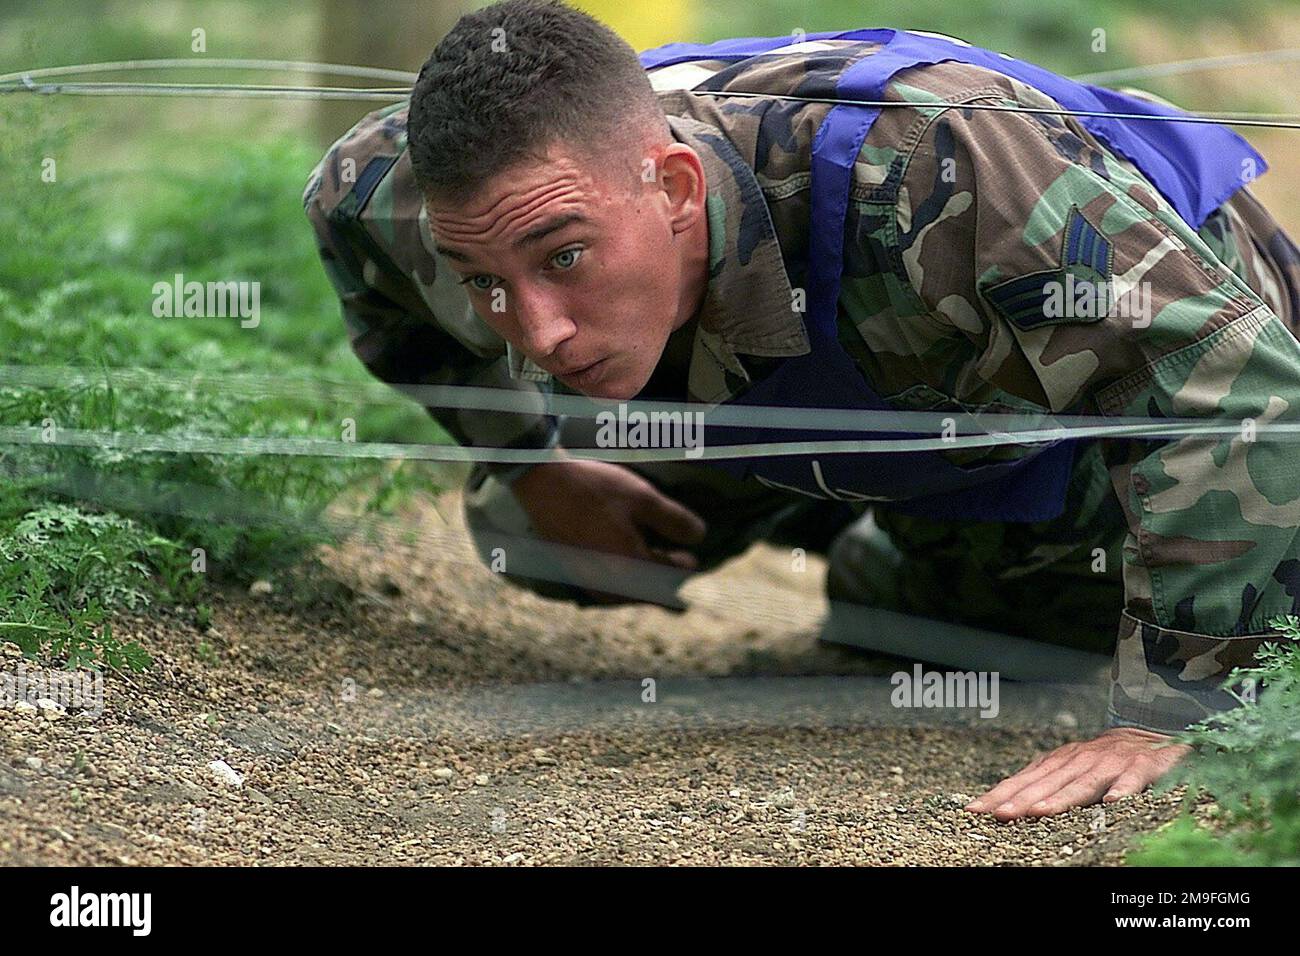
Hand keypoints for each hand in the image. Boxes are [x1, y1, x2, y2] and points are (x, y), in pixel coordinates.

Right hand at [510, 457, 707, 604]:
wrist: (543, 484)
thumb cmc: (595, 489)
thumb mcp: (643, 498)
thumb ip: (675, 520)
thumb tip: (700, 537)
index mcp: (632, 567)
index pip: (670, 576)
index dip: (684, 566)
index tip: (692, 559)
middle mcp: (610, 584)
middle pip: (648, 592)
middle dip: (665, 583)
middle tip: (676, 571)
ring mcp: (589, 582)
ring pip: (626, 594)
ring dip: (643, 585)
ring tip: (652, 569)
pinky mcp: (574, 575)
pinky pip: (606, 590)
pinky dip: (621, 582)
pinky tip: (623, 567)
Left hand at [964, 727, 1190, 820]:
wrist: (1157, 734)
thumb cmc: (1108, 759)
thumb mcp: (1074, 768)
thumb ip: (1046, 783)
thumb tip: (1006, 803)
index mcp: (1061, 761)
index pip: (1024, 780)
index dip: (1000, 794)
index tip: (975, 810)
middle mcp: (1081, 760)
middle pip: (1047, 783)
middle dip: (1021, 799)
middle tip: (1000, 815)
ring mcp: (1112, 762)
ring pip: (1084, 783)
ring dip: (1062, 798)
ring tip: (1041, 813)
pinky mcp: (1144, 766)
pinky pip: (1133, 779)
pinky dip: (1124, 790)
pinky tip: (1113, 804)